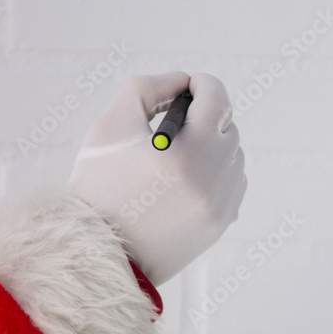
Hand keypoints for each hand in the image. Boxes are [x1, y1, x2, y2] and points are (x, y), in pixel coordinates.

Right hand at [68, 72, 245, 285]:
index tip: (189, 85)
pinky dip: (218, 174)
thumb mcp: (111, 125)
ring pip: (234, 158)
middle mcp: (212, 181)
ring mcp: (220, 206)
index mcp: (186, 153)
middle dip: (205, 117)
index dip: (204, 84)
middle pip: (227, 128)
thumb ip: (147, 89)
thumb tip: (182, 82)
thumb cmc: (99, 186)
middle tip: (177, 119)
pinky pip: (234, 185)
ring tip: (180, 152)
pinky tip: (188, 178)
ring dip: (213, 146)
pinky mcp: (220, 225)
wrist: (98, 252)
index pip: (217, 100)